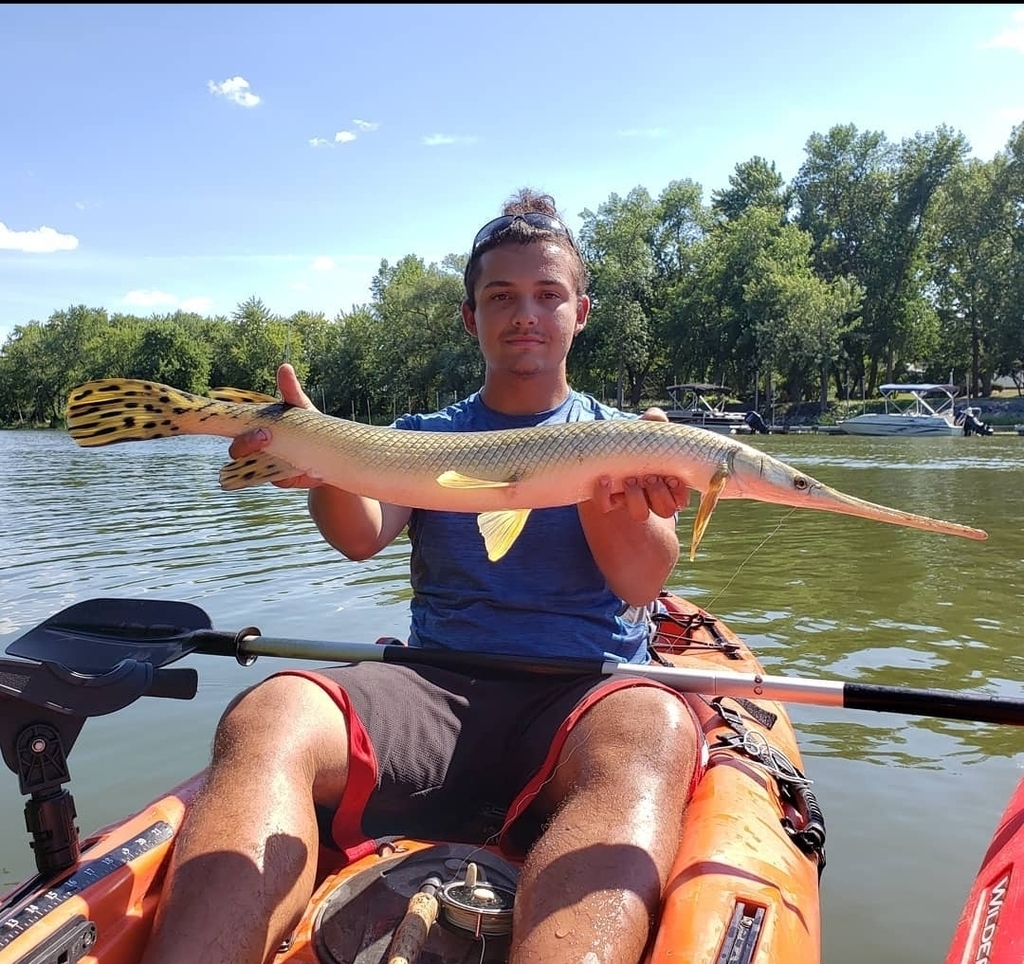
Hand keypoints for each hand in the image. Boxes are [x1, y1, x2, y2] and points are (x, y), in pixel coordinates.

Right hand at [227, 364, 322, 488]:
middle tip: (264, 435)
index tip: (234, 414)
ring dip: (257, 461)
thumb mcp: (300, 406)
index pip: (234, 425)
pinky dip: (279, 475)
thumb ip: (291, 390)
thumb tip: (285, 367)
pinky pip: (273, 479)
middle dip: (246, 443)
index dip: (225, 422)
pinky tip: (290, 469)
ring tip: (274, 452)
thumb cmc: (309, 424)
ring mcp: (266, 463)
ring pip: (249, 466)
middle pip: (237, 449)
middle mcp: (256, 447)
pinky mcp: (280, 478)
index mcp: (257, 426)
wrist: (330, 451)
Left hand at [589, 407, 690, 520]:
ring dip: (636, 498)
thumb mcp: (647, 432)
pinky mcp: (609, 500)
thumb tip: (657, 416)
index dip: (679, 493)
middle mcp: (652, 497)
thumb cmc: (634, 443)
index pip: (680, 499)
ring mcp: (631, 501)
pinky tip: (604, 480)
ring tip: (629, 479)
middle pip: (664, 509)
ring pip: (640, 513)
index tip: (672, 478)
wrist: (606, 448)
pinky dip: (604, 495)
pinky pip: (606, 505)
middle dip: (658, 494)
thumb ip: (654, 423)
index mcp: (667, 483)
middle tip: (648, 476)